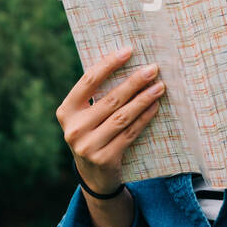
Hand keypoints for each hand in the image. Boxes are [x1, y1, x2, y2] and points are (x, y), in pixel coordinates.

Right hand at [55, 45, 165, 195]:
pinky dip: (144, 118)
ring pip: (122, 117)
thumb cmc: (93, 134)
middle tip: (153, 69)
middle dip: (134, 82)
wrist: (93, 176)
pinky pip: (130, 133)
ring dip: (143, 99)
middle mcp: (74, 128)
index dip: (109, 64)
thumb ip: (97, 96)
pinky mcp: (104, 158)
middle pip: (110, 99)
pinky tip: (155, 106)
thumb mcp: (86, 116)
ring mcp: (88, 146)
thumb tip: (126, 61)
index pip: (88, 81)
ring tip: (160, 86)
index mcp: (66, 111)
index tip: (128, 50)